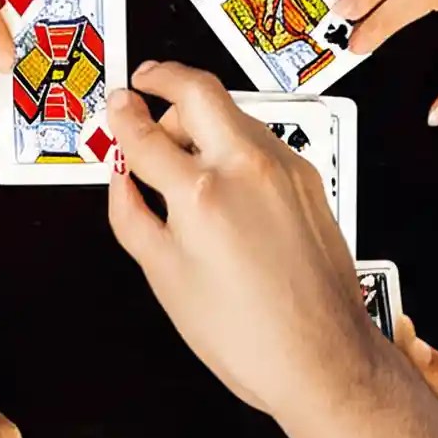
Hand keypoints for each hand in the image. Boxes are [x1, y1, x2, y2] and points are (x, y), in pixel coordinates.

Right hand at [107, 61, 375, 413]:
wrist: (322, 359)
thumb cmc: (247, 334)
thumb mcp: (165, 276)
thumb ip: (131, 215)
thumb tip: (118, 179)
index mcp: (201, 193)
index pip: (145, 132)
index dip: (121, 115)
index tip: (115, 106)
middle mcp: (247, 167)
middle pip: (198, 89)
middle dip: (164, 78)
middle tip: (145, 83)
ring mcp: (284, 168)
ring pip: (233, 111)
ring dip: (200, 113)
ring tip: (178, 145)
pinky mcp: (308, 179)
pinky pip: (260, 140)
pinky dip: (231, 141)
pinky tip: (219, 173)